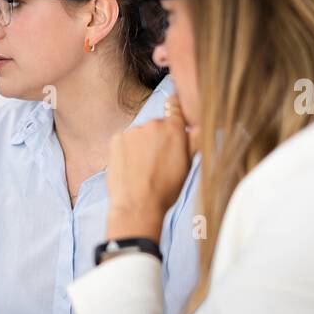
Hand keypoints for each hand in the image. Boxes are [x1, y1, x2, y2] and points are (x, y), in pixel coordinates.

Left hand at [105, 95, 191, 239]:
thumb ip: (193, 141)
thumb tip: (198, 126)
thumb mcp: (188, 166)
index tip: (172, 109)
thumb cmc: (165, 190)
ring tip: (142, 169)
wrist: (137, 205)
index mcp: (174, 129)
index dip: (174, 110)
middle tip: (156, 162)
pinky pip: (124, 141)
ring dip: (140, 146)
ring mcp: (133, 131)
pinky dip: (126, 151)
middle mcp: (153, 124)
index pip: (175, 108)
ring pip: (139, 135)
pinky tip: (130, 168)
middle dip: (156, 138)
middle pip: (156, 126)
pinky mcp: (116, 139)